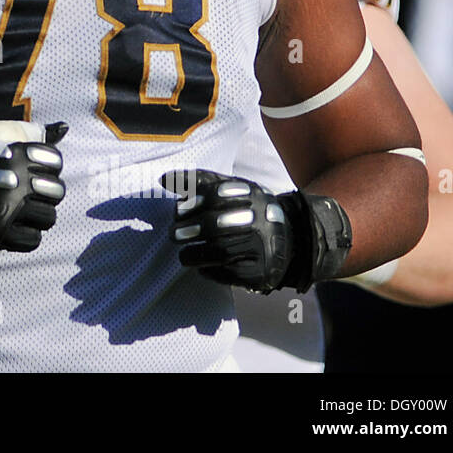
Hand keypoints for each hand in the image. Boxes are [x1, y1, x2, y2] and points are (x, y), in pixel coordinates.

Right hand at [0, 120, 66, 250]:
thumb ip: (24, 131)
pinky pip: (32, 240)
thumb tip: (61, 128)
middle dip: (46, 190)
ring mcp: (7, 211)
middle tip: (28, 190)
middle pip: (56, 191)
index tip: (33, 167)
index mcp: (13, 155)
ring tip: (22, 209)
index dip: (48, 164)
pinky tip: (15, 225)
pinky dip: (28, 234)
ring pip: (48, 217)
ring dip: (39, 213)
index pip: (54, 160)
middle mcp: (15, 183)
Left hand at [161, 169, 351, 293]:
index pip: (215, 194)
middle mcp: (259, 219)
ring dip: (194, 254)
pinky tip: (201, 268)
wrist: (289, 241)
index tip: (178, 211)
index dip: (192, 203)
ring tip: (183, 254)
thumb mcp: (228, 190)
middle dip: (189, 230)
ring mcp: (262, 247)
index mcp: (250, 195)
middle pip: (215, 225)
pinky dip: (209, 271)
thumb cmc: (247, 211)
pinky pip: (229, 274)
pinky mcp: (261, 272)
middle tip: (173, 235)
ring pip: (220, 251)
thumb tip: (163, 178)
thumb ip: (196, 183)